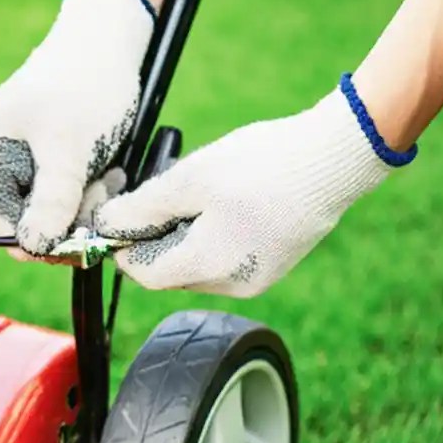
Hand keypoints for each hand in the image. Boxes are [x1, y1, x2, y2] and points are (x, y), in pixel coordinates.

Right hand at [0, 0, 153, 255]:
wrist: (113, 38)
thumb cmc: (87, 81)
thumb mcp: (71, 145)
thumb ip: (52, 198)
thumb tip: (34, 245)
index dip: (21, 236)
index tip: (62, 246)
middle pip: (18, 212)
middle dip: (60, 220)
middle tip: (96, 211)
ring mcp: (24, 151)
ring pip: (46, 206)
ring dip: (80, 207)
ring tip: (109, 181)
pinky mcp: (51, 153)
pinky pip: (64, 190)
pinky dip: (88, 191)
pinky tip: (109, 173)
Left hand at [95, 79, 413, 296]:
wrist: (337, 157)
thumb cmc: (264, 163)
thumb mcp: (190, 179)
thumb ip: (143, 208)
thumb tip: (106, 226)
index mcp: (208, 268)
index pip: (143, 274)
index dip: (124, 244)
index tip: (122, 211)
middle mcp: (232, 286)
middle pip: (170, 271)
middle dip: (156, 236)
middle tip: (162, 191)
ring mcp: (256, 279)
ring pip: (197, 265)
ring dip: (185, 234)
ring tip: (200, 192)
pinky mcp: (272, 265)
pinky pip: (225, 258)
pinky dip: (213, 234)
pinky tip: (225, 201)